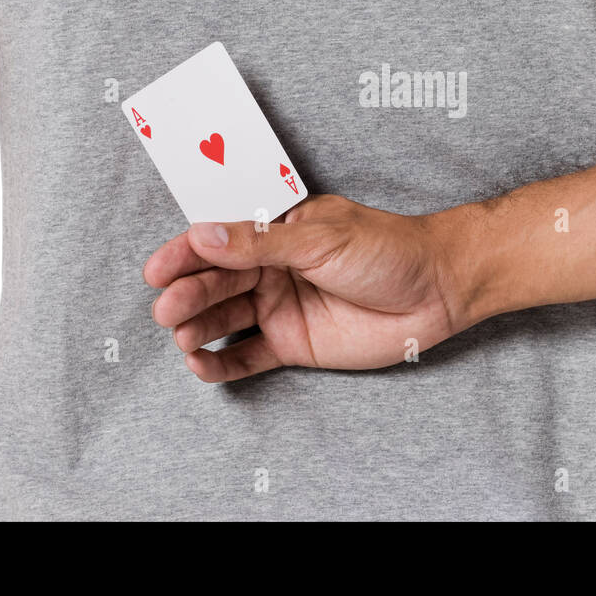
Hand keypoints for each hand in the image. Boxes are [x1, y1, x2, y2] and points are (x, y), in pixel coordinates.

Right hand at [143, 195, 472, 381]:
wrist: (437, 290)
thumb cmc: (388, 249)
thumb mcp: (321, 238)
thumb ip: (260, 242)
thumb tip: (203, 235)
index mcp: (276, 231)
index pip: (219, 240)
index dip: (185, 253)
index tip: (157, 268)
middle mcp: (272, 268)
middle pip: (216, 282)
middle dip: (188, 294)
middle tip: (167, 308)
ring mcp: (280, 307)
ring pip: (225, 318)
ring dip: (198, 327)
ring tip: (181, 337)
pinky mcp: (293, 344)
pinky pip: (247, 355)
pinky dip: (221, 362)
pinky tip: (200, 364)